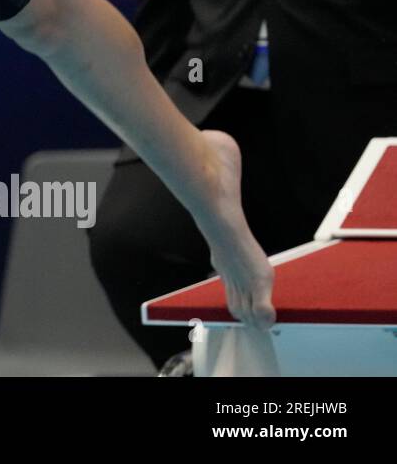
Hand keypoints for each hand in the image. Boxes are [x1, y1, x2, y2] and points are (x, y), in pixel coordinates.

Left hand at [193, 130, 276, 329]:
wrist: (198, 168)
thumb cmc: (206, 157)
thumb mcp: (217, 153)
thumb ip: (217, 152)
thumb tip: (215, 140)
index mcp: (219, 223)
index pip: (227, 255)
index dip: (233, 273)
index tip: (235, 286)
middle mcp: (221, 239)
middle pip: (233, 276)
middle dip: (241, 296)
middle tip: (250, 319)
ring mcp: (227, 247)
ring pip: (242, 283)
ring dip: (252, 304)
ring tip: (259, 323)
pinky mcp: (237, 253)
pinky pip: (255, 281)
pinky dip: (261, 302)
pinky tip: (265, 318)